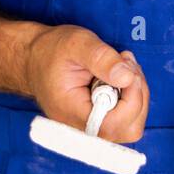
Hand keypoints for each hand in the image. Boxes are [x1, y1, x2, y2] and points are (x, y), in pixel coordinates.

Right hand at [25, 24, 148, 142]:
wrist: (34, 58)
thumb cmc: (51, 50)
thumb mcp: (76, 44)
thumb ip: (102, 59)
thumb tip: (127, 78)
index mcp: (70, 112)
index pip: (113, 124)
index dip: (132, 99)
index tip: (128, 69)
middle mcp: (81, 128)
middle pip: (129, 129)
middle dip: (138, 94)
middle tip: (126, 63)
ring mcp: (91, 127)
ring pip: (132, 124)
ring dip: (137, 93)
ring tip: (123, 66)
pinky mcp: (98, 121)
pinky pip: (126, 117)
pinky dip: (131, 95)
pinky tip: (120, 75)